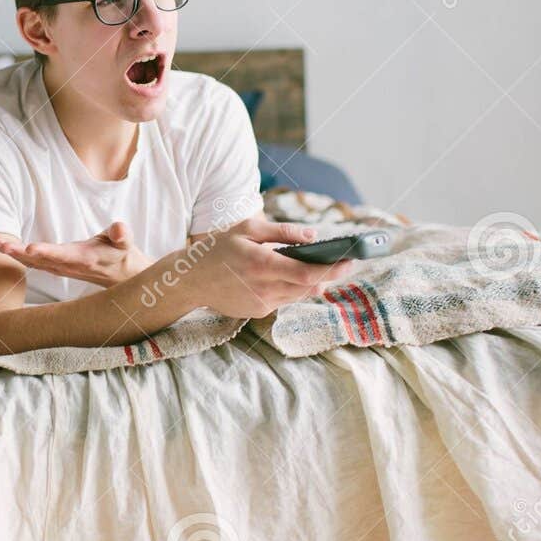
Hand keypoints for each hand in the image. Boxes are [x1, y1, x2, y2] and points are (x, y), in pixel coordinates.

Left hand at [0, 221, 152, 287]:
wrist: (123, 276)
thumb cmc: (122, 253)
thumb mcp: (126, 242)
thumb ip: (122, 235)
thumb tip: (120, 229)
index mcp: (85, 258)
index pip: (63, 255)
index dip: (47, 252)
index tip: (30, 248)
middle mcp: (70, 266)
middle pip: (41, 260)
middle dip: (19, 252)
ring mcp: (62, 268)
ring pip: (34, 262)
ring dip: (13, 253)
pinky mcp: (58, 267)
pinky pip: (35, 263)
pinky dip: (18, 256)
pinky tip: (3, 248)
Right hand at [176, 214, 357, 319]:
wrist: (190, 280)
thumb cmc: (218, 248)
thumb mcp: (247, 229)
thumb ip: (282, 232)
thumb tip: (314, 235)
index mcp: (261, 264)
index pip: (307, 274)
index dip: (333, 269)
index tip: (350, 261)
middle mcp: (264, 288)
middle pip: (310, 287)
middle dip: (330, 275)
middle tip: (345, 263)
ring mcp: (262, 304)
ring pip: (300, 295)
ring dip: (314, 283)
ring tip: (324, 267)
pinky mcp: (258, 312)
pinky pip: (285, 299)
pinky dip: (293, 288)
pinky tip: (292, 276)